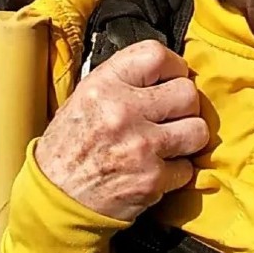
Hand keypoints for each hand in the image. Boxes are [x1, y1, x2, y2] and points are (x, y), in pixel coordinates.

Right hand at [34, 40, 209, 221]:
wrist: (56, 197)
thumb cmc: (70, 146)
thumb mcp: (84, 98)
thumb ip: (123, 80)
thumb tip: (164, 71)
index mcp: (104, 86)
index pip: (157, 55)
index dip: (173, 66)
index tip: (173, 77)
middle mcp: (122, 111)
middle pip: (187, 93)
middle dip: (184, 106)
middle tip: (171, 116)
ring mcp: (141, 146)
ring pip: (197, 130)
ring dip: (187, 137)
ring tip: (170, 142)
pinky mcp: (152, 178)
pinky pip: (187, 167)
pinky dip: (176, 171)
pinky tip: (156, 168)